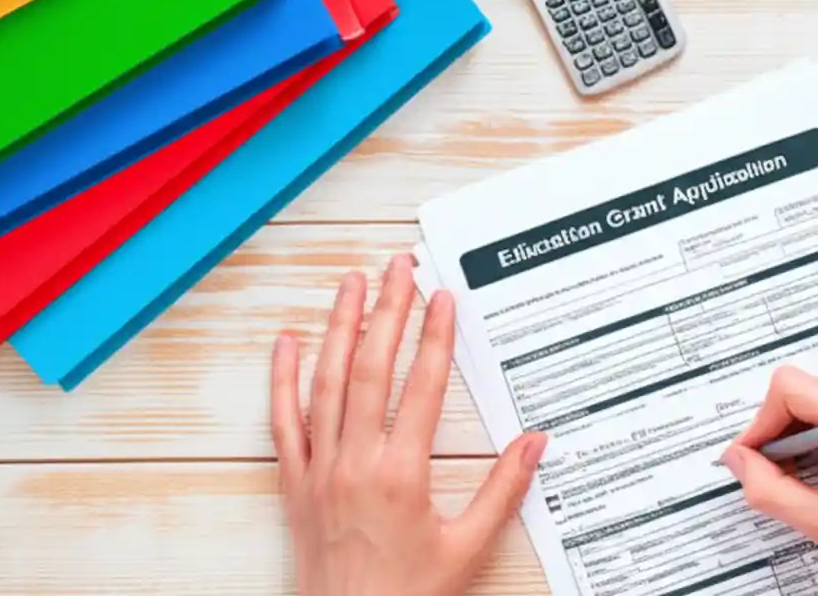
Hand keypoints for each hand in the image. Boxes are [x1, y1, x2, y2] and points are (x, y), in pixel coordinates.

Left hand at [270, 255, 547, 595]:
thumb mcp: (468, 549)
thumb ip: (502, 492)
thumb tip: (534, 443)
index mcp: (401, 475)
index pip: (421, 386)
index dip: (434, 336)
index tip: (443, 298)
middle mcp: (355, 463)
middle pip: (370, 369)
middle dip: (388, 311)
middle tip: (399, 268)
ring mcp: (319, 470)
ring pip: (326, 383)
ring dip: (338, 328)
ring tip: (351, 284)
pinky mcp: (294, 484)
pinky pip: (283, 421)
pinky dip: (282, 379)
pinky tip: (287, 343)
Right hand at [720, 367, 817, 595]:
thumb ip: (768, 489)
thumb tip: (736, 458)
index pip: (791, 389)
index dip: (761, 423)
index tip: (752, 457)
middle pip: (802, 391)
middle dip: (778, 432)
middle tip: (775, 474)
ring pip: (816, 399)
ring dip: (798, 435)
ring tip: (802, 476)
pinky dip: (817, 435)